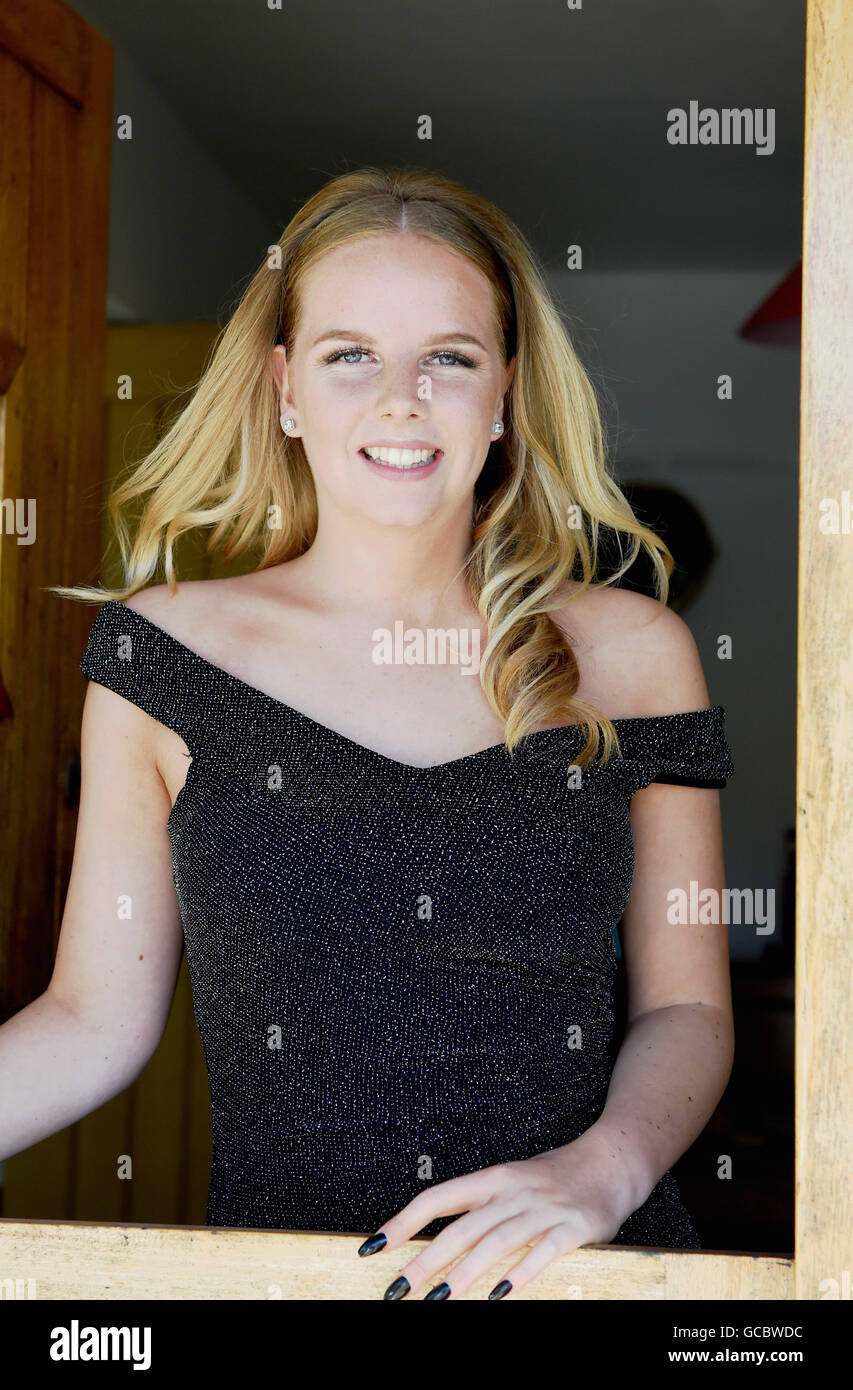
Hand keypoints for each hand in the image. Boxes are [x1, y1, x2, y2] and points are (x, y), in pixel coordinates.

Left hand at [356, 1125, 640, 1299]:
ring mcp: (543, 1208)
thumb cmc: (556, 1177)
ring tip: (439, 1299)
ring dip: (465, 1272)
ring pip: (496, 1240)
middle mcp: (513, 1190)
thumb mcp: (512, 1183)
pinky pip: (543, 1252)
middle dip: (426, 1260)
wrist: (612, 1160)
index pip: (438, 1198)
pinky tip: (502, 1293)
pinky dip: (521, 1272)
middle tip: (399, 1289)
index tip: (374, 1247)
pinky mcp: (573, 1226)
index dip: (404, 1222)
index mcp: (493, 1178)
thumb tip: (434, 1238)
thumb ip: (480, 1207)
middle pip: (462, 1227)